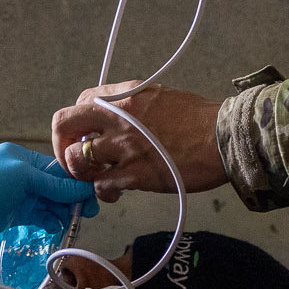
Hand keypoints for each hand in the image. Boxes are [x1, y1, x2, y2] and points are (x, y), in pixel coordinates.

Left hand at [0, 141, 99, 243]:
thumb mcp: (23, 179)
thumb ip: (53, 185)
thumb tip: (83, 189)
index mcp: (24, 158)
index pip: (57, 169)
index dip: (76, 182)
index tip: (93, 195)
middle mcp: (24, 174)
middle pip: (57, 186)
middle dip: (73, 199)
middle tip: (89, 213)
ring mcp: (20, 195)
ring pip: (50, 202)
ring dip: (63, 212)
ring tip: (76, 223)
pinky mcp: (17, 213)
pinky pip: (40, 215)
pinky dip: (50, 221)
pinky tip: (58, 227)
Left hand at [51, 84, 228, 200]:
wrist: (226, 137)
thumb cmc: (200, 119)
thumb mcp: (161, 97)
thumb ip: (133, 107)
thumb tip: (116, 122)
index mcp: (125, 95)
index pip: (82, 101)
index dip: (78, 122)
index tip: (86, 136)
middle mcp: (117, 116)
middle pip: (64, 123)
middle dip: (62, 144)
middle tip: (75, 160)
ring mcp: (123, 145)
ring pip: (76, 158)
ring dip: (81, 172)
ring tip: (98, 178)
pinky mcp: (134, 173)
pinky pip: (100, 185)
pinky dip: (102, 192)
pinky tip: (115, 194)